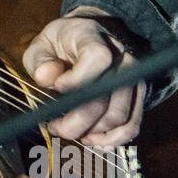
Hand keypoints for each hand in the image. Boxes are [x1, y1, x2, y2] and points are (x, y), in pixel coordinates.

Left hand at [21, 6, 146, 146]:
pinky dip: (110, 140)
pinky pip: (131, 126)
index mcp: (93, 37)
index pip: (98, 58)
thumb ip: (40, 61)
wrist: (86, 41)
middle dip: (75, 120)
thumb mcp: (41, 46)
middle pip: (105, 97)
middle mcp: (120, 57)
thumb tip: (46, 77)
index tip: (58, 88)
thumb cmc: (59, 46)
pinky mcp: (138, 96)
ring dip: (90, 131)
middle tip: (53, 126)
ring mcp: (133, 77)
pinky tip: (90, 139)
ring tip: (68, 130)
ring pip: (117, 117)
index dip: (78, 80)